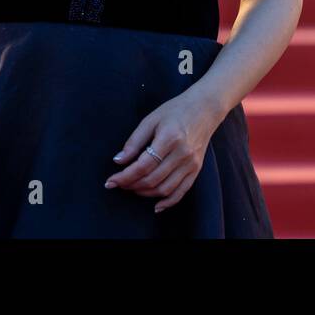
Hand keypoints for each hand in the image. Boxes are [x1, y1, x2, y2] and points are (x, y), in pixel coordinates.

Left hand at [104, 90, 223, 212]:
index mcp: (169, 138)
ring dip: (145, 193)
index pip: (143, 165)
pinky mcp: (196, 169)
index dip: (124, 176)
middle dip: (132, 185)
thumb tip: (118, 160)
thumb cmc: (175, 111)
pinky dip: (168, 202)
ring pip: (165, 188)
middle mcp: (182, 153)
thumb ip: (134, 141)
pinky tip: (155, 206)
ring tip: (132, 189)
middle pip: (153, 179)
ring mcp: (191, 163)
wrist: (204, 108)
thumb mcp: (151, 119)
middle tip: (119, 184)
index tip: (110, 182)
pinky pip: (182, 191)